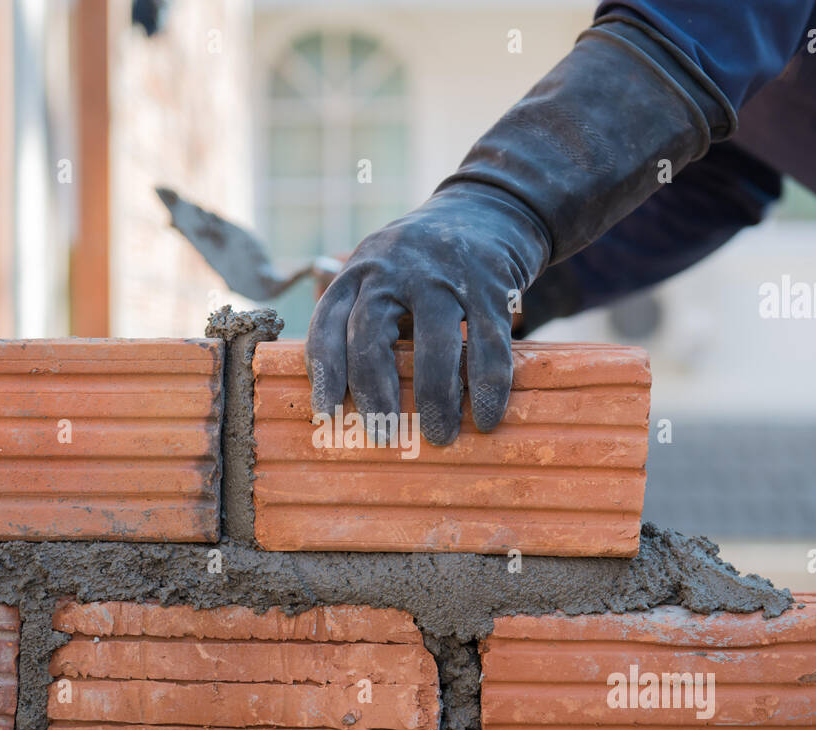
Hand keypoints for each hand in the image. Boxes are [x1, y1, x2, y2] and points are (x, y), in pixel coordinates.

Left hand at [303, 17, 727, 446]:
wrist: (491, 207)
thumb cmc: (424, 263)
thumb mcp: (382, 272)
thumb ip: (361, 318)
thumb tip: (342, 398)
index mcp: (359, 272)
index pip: (328, 323)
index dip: (325, 372)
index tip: (327, 414)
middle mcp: (394, 269)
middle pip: (372, 335)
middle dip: (375, 392)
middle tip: (382, 436)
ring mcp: (443, 274)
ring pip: (434, 345)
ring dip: (436, 398)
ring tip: (441, 436)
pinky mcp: (490, 283)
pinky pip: (487, 343)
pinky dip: (488, 385)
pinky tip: (486, 417)